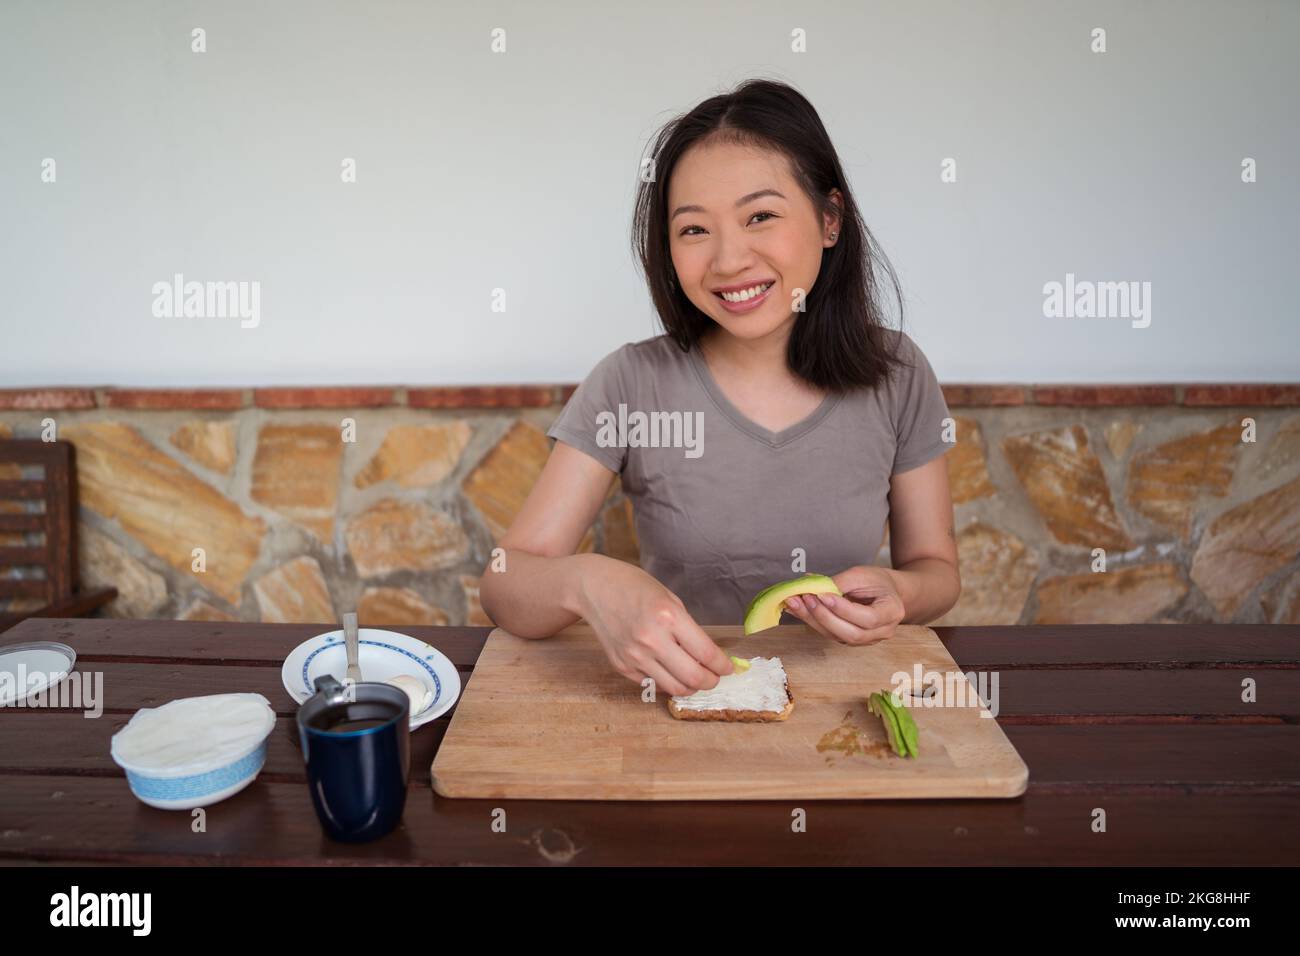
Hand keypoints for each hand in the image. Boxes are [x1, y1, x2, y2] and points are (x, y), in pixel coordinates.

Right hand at [578, 559, 733, 695]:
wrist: (594, 589)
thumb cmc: (634, 587)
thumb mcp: (669, 598)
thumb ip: (688, 628)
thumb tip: (709, 656)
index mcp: (668, 616)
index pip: (706, 653)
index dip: (723, 665)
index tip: (728, 667)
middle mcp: (651, 640)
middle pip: (694, 677)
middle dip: (711, 681)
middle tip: (715, 676)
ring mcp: (634, 656)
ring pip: (675, 688)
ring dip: (691, 686)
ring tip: (695, 676)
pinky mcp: (622, 666)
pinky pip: (653, 683)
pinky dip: (667, 680)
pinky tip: (669, 668)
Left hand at [782, 565, 904, 645]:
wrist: (887, 592)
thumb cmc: (877, 581)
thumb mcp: (862, 575)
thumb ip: (840, 582)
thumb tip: (811, 586)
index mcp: (892, 612)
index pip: (868, 618)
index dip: (844, 609)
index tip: (822, 595)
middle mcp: (882, 631)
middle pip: (852, 633)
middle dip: (824, 617)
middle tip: (804, 598)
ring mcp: (867, 639)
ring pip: (838, 636)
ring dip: (813, 620)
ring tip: (794, 603)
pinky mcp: (851, 640)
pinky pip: (831, 634)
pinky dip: (813, 621)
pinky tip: (798, 609)